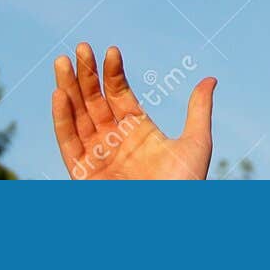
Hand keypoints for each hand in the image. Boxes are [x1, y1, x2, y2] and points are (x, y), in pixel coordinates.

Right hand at [51, 43, 215, 179]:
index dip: (113, 73)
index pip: (119, 94)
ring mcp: (97, 156)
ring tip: (62, 60)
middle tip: (80, 47)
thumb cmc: (185, 188)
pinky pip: (68, 144)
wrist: (167, 222)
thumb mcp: (195, 144)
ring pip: (77, 117)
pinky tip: (59, 96)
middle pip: (94, 101)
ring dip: (68, 89)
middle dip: (86, 75)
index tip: (111, 50)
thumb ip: (197, 110)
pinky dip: (61, 120)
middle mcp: (114, 140)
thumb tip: (210, 78)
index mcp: (138, 130)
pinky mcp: (82, 174)